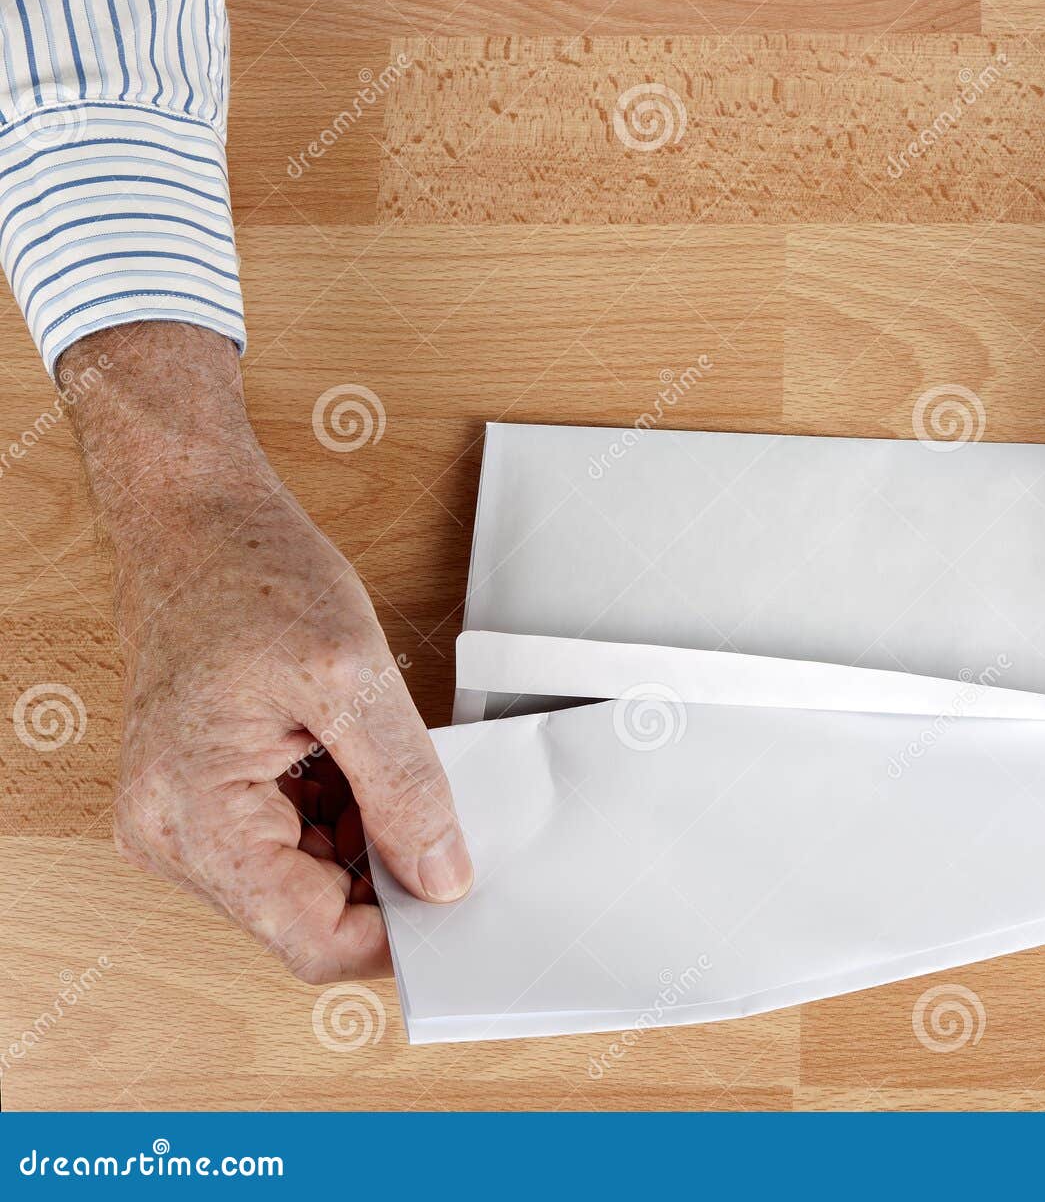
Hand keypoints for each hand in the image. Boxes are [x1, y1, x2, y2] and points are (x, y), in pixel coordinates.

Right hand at [65, 322, 471, 981]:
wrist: (195, 520)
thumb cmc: (250, 573)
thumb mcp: (352, 677)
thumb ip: (404, 788)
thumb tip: (442, 877)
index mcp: (196, 817)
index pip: (311, 940)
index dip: (397, 933)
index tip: (456, 893)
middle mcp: (173, 834)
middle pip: (306, 916)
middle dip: (382, 876)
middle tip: (433, 812)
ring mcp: (183, 820)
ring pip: (303, 881)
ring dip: (363, 841)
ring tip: (378, 759)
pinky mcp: (204, 798)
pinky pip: (288, 840)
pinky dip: (340, 813)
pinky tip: (351, 758)